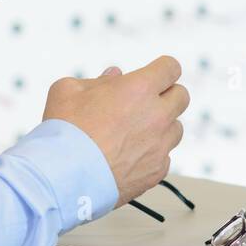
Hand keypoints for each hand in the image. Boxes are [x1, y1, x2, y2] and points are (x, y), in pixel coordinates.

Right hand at [42, 56, 188, 207]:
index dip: (162, 69)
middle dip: (167, 95)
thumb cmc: (64, 131)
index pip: (171, 67)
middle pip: (182, 96)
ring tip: (135, 133)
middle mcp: (157, 115)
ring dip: (162, 127)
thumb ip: (96, 80)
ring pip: (176, 129)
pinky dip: (152, 155)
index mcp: (140, 88)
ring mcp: (160, 145)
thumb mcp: (68, 90)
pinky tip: (130, 157)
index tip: (155, 75)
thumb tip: (114, 77)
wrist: (63, 178)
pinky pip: (164, 157)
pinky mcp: (156, 172)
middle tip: (146, 103)